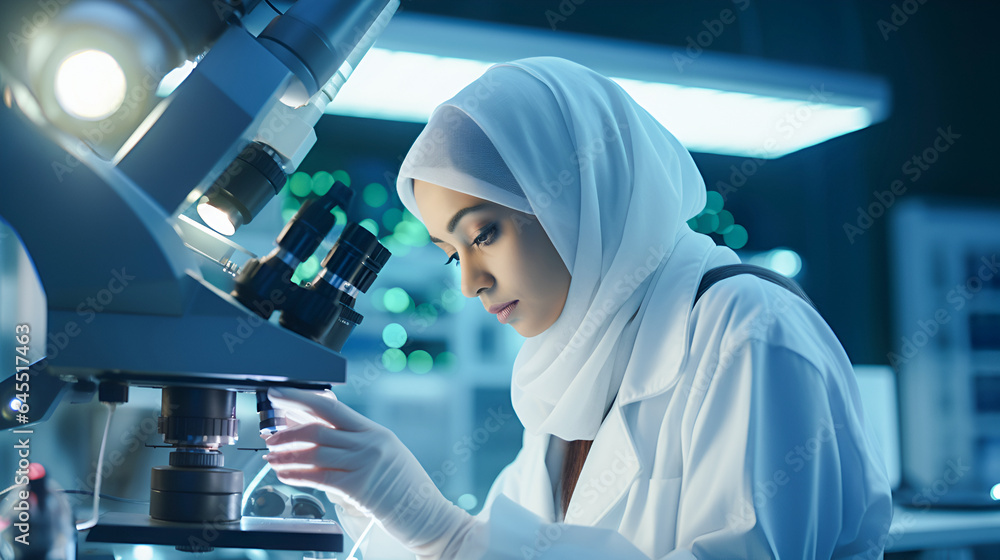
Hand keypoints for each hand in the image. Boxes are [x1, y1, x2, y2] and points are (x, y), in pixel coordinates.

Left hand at [263, 387, 473, 555]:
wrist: (429, 516)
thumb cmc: (407, 490)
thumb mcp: (386, 456)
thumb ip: (356, 444)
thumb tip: (318, 434)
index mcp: (376, 431)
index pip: (332, 407)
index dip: (301, 400)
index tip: (280, 396)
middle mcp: (370, 443)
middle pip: (319, 428)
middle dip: (288, 430)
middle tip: (270, 435)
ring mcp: (365, 464)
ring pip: (315, 452)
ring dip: (287, 455)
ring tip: (271, 458)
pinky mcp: (359, 487)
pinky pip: (319, 477)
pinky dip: (297, 475)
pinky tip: (284, 475)